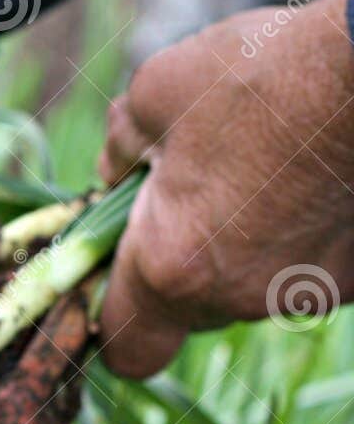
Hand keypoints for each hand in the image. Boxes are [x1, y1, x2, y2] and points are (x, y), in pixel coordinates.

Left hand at [97, 0, 353, 377]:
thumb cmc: (265, 77)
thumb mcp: (157, 92)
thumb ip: (119, 147)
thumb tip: (111, 170)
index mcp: (170, 266)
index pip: (125, 346)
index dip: (114, 317)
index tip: (118, 272)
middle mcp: (236, 296)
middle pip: (187, 310)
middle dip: (179, 263)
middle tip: (194, 192)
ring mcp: (301, 291)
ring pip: (246, 288)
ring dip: (240, 246)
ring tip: (263, 170)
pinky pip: (302, 271)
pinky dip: (297, 237)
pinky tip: (311, 179)